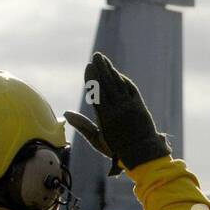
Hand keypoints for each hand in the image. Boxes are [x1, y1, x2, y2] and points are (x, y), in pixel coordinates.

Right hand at [65, 52, 169, 173]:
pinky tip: (117, 74)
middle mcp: (118, 109)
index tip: (88, 67)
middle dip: (102, 69)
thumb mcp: (97, 140)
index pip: (97, 93)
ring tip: (104, 60)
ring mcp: (130, 106)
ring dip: (111, 71)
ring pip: (119, 84)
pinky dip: (123, 80)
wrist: (143, 153)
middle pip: (108, 84)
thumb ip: (82, 125)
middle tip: (96, 56)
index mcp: (106, 117)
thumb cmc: (117, 149)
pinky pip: (130, 88)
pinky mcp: (139, 105)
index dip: (93, 79)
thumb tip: (66, 113)